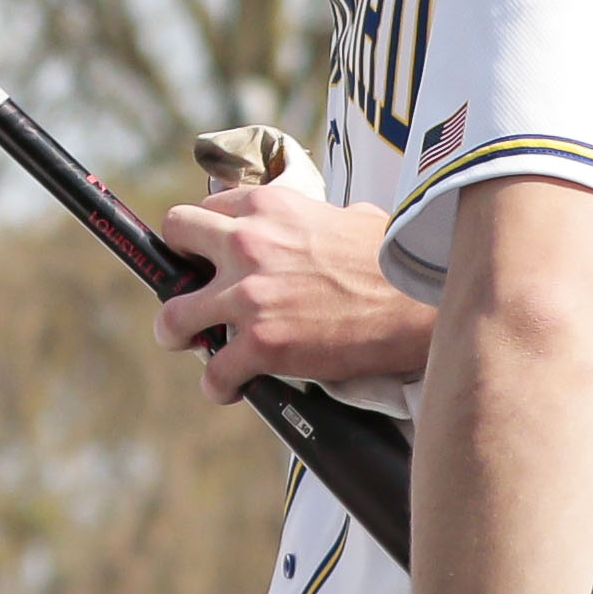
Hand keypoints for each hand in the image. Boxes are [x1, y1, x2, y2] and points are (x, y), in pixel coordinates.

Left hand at [155, 186, 435, 401]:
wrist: (419, 302)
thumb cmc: (394, 260)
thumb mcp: (348, 216)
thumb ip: (314, 219)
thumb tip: (322, 226)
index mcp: (269, 206)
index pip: (205, 208)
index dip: (206, 237)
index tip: (212, 259)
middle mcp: (248, 243)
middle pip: (175, 237)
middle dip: (179, 268)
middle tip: (194, 293)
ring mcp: (249, 296)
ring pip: (173, 316)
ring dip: (179, 334)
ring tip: (196, 345)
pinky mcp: (262, 344)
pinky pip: (214, 373)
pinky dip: (219, 386)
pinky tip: (233, 388)